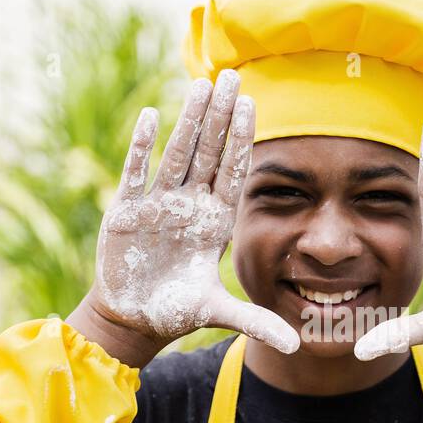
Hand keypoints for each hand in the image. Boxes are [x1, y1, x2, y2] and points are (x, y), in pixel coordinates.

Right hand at [87, 69, 299, 354]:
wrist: (134, 320)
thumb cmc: (177, 311)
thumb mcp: (220, 313)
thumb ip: (257, 322)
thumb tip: (296, 346)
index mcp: (214, 221)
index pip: (233, 171)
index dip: (242, 139)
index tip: (253, 105)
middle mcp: (189, 205)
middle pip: (208, 151)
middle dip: (220, 115)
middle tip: (232, 75)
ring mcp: (158, 204)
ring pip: (176, 152)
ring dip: (188, 120)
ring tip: (200, 84)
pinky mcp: (126, 211)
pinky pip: (136, 172)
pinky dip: (143, 146)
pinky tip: (151, 116)